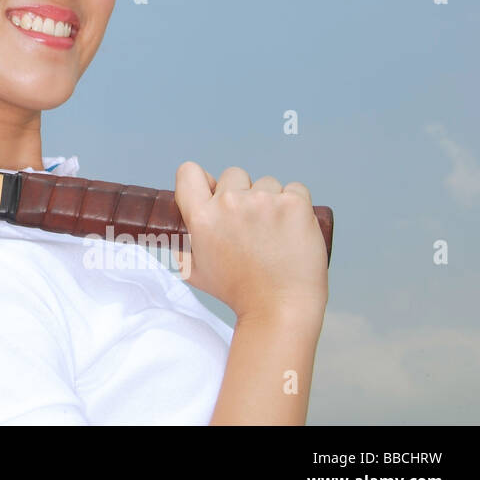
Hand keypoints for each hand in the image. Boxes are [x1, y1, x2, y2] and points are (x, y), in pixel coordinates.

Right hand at [171, 162, 328, 323]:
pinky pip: (295, 189)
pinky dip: (295, 204)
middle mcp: (230, 203)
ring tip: (274, 232)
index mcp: (202, 216)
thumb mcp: (193, 269)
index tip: (213, 193)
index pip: (188, 171)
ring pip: (266, 183)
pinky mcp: (295, 204)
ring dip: (270, 200)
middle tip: (251, 224)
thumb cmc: (238, 292)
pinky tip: (292, 228)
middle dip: (241, 194)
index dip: (202, 180)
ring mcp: (264, 201)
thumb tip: (183, 222)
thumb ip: (183, 241)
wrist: (280, 309)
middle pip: (233, 175)